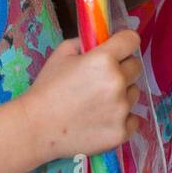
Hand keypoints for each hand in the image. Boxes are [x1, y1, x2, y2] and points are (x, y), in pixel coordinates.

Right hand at [22, 30, 141, 164]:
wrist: (35, 128)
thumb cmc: (47, 88)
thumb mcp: (62, 54)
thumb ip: (86, 42)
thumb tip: (102, 41)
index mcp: (104, 59)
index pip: (131, 40)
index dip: (124, 43)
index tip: (118, 50)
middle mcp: (117, 82)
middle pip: (136, 67)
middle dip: (122, 69)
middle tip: (102, 80)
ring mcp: (121, 109)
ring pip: (133, 93)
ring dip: (122, 95)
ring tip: (98, 103)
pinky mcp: (121, 132)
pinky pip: (133, 120)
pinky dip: (122, 119)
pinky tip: (103, 120)